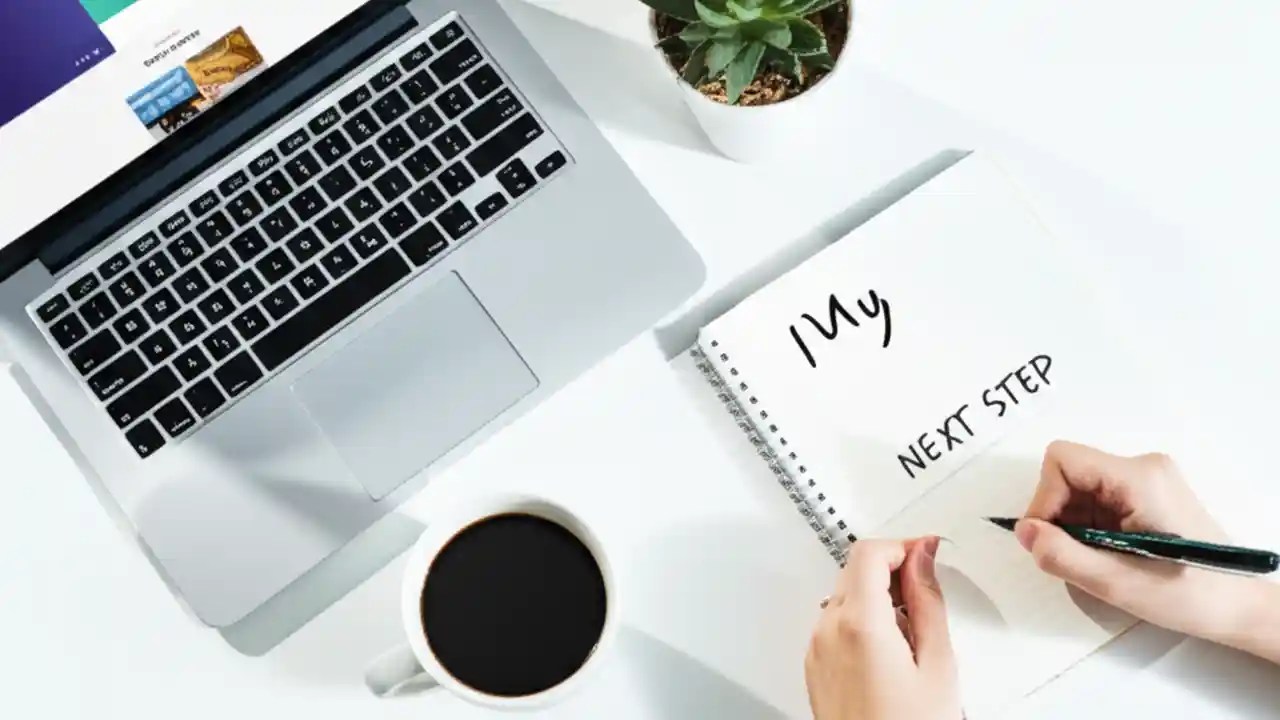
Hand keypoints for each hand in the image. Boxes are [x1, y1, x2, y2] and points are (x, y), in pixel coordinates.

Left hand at [805, 538, 961, 719]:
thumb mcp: (938, 665)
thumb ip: (929, 603)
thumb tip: (924, 561)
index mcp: (858, 624)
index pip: (870, 553)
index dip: (903, 545)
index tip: (927, 551)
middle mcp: (827, 632)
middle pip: (854, 571)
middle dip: (892, 570)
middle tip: (927, 588)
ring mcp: (816, 650)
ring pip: (844, 597)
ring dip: (877, 598)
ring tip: (914, 633)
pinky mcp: (814, 667)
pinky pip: (836, 625)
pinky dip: (863, 622)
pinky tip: (892, 651)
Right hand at [1017, 441, 1279, 661]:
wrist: (1237, 605)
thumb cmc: (1186, 594)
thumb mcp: (1116, 582)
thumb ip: (1062, 554)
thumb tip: (1024, 532)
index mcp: (1138, 478)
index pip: (1062, 460)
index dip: (1044, 498)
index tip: (1049, 538)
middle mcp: (1143, 467)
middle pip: (1070, 473)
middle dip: (1059, 515)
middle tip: (1075, 556)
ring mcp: (1147, 478)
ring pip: (1081, 488)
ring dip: (1075, 524)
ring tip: (1099, 558)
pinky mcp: (1148, 492)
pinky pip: (1098, 498)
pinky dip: (1090, 525)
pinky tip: (1110, 552)